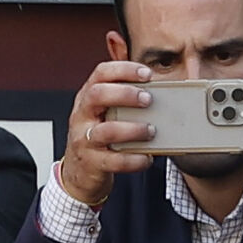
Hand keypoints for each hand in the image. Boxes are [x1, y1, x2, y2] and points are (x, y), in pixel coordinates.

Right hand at [59, 59, 155, 209]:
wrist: (79, 172)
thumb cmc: (99, 137)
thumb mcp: (104, 113)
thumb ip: (125, 100)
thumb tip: (163, 91)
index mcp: (87, 99)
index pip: (101, 74)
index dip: (124, 69)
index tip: (146, 74)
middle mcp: (82, 117)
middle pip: (97, 95)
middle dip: (126, 94)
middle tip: (148, 100)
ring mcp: (84, 140)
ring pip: (106, 130)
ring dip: (133, 129)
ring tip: (150, 131)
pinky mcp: (91, 163)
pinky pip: (114, 160)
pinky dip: (135, 159)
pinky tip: (146, 157)